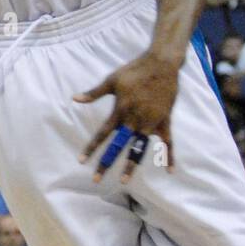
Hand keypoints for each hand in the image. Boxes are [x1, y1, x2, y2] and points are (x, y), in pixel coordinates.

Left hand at [75, 50, 179, 182]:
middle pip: (118, 146)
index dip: (91, 148)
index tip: (82, 161)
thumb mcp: (112, 80)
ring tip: (124, 180)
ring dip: (132, 165)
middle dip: (107, 163)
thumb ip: (94, 93)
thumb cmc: (133, 71)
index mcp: (120, 111)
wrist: (160, 65)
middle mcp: (134, 120)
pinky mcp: (164, 122)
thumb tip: (74, 98)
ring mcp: (151, 123)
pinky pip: (168, 143)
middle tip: (96, 179)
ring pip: (139, 148)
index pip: (102, 134)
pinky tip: (170, 171)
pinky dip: (169, 156)